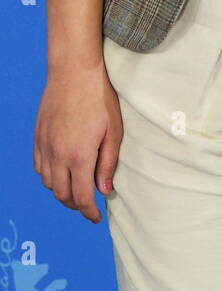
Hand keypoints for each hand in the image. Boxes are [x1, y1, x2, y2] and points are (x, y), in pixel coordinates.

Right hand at [34, 62, 123, 223]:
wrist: (73, 72)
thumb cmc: (99, 99)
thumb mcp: (113, 132)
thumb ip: (107, 163)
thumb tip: (105, 189)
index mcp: (79, 156)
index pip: (81, 197)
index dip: (89, 212)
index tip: (96, 217)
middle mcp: (58, 155)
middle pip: (62, 194)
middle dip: (76, 205)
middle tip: (88, 205)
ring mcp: (45, 146)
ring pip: (48, 183)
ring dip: (62, 192)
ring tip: (76, 190)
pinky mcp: (38, 137)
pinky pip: (39, 167)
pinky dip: (49, 177)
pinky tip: (61, 172)